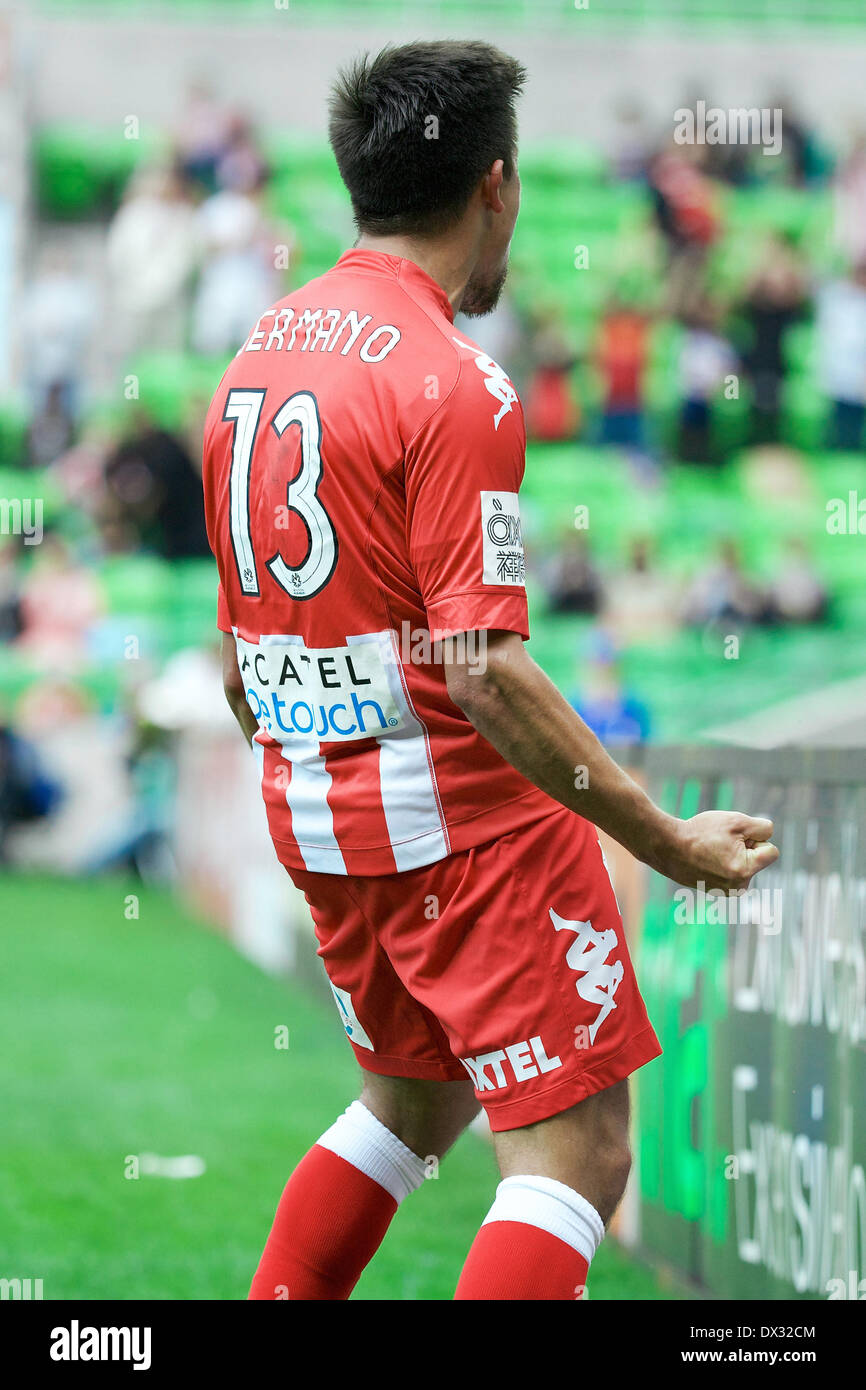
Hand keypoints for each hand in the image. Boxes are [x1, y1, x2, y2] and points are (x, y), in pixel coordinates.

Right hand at [651, 811, 778, 890]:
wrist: (667, 846)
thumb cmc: (701, 832)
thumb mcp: (736, 821)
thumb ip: (762, 828)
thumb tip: (769, 836)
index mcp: (745, 871)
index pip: (771, 851)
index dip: (756, 838)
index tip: (735, 836)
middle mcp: (738, 886)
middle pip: (757, 860)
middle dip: (745, 848)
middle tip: (720, 842)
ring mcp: (726, 891)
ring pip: (743, 865)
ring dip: (733, 855)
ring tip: (711, 849)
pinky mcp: (716, 891)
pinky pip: (730, 872)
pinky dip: (722, 863)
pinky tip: (705, 858)